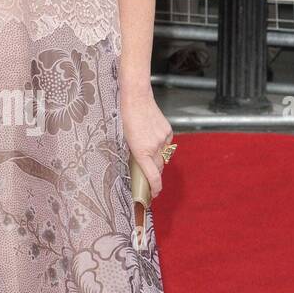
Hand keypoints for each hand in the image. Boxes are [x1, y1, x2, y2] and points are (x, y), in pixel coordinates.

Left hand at [120, 85, 173, 200]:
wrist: (136, 98)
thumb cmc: (126, 118)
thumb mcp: (125, 140)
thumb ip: (134, 154)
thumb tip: (139, 166)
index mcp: (141, 151)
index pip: (153, 176)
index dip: (155, 188)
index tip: (155, 194)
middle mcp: (154, 147)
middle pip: (159, 168)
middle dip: (155, 173)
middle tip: (149, 175)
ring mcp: (163, 139)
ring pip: (163, 156)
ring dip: (157, 158)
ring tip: (147, 149)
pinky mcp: (168, 131)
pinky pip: (167, 145)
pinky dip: (161, 146)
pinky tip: (153, 137)